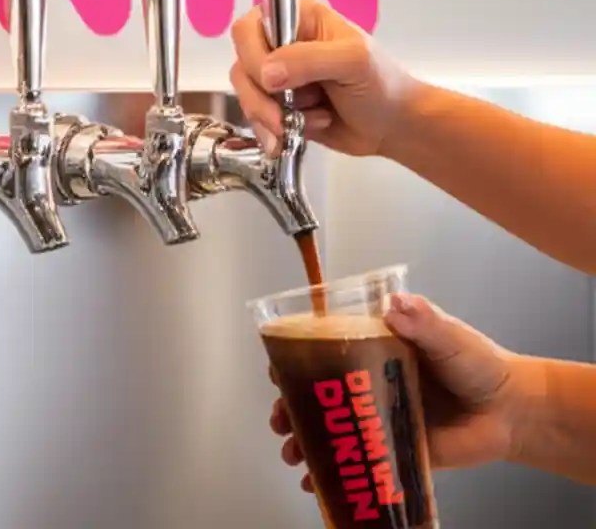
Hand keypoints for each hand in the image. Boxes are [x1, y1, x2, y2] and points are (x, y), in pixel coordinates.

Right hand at [229, 0, 418, 157]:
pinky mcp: (276, 106)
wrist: (393, 126)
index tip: (274, 81)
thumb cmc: (383, 85)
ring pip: (245, 95)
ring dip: (269, 117)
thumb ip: (309, 59)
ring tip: (300, 125)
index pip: (250, 28)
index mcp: (299, 18)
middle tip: (284, 114)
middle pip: (242, 65)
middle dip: (260, 97)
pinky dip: (271, 132)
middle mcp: (281, 44)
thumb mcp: (354, 61)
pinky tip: (297, 133)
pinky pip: (254, 118)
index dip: (254, 55)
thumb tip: (266, 73)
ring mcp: (277, 77)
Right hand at [269, 294, 526, 492]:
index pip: (323, 353)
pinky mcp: (392, 451)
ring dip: (304, 442)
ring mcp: (378, 420)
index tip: (278, 371)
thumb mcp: (450, 336)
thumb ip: (424, 321)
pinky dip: (331, 476)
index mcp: (374, 352)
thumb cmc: (480, 365)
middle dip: (290, 408)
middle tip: (280, 419)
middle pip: (317, 396)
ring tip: (293, 454)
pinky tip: (313, 483)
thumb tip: (396, 306)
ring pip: (330, 431)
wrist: (513, 412)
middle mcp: (369, 386)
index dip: (294, 361)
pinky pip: (356, 463)